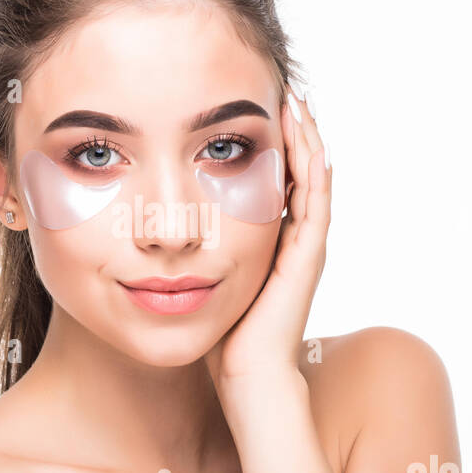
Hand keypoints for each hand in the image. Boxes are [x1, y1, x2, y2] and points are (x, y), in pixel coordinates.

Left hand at [204, 85, 330, 391]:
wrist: (249, 379)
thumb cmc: (222, 339)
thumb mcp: (203, 283)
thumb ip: (194, 257)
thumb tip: (156, 237)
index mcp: (271, 243)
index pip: (275, 182)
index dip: (269, 147)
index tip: (253, 112)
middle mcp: (294, 241)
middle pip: (298, 173)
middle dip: (290, 133)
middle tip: (282, 93)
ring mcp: (305, 248)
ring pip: (313, 181)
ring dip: (306, 141)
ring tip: (296, 103)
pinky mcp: (308, 259)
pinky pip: (316, 205)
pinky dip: (315, 172)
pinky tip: (311, 143)